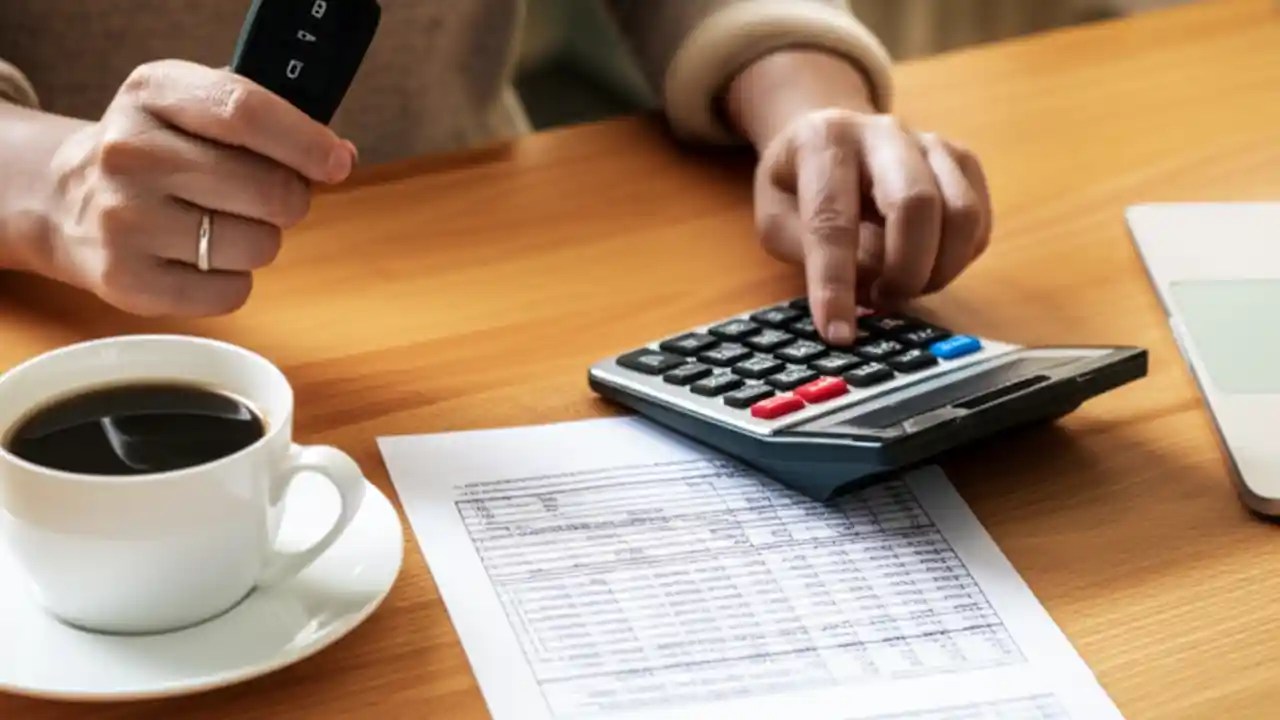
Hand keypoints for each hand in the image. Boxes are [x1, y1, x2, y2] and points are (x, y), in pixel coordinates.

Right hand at [38, 60, 354, 315]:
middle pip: (266, 190)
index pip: (245, 112)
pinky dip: (233, 282)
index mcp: (153, 93)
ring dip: (261, 240)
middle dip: (290, 199)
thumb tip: (339, 156)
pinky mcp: (127, 281)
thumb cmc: (157, 149)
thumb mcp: (193, 105)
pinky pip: (230, 293)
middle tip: (272, 197)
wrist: (64, 198)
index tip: (337, 162)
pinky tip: (201, 258)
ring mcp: (123, 220)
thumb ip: (267, 119)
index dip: (306, 142)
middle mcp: (129, 153)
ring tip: (223, 225)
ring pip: (257, 246)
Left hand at [754, 109, 991, 344]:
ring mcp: (930, 143)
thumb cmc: (798, 184)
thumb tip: (870, 280)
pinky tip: (926, 268)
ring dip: (936, 270)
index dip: (835, 283)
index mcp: (824, 142)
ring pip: (960, 213)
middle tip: (883, 302)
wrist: (830, 134)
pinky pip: (978, 220)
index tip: (838, 333)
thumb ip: (811, 249)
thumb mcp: (776, 218)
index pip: (832, 220)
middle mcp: (883, 132)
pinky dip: (958, 260)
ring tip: (902, 288)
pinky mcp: (961, 160)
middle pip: (915, 203)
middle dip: (903, 270)